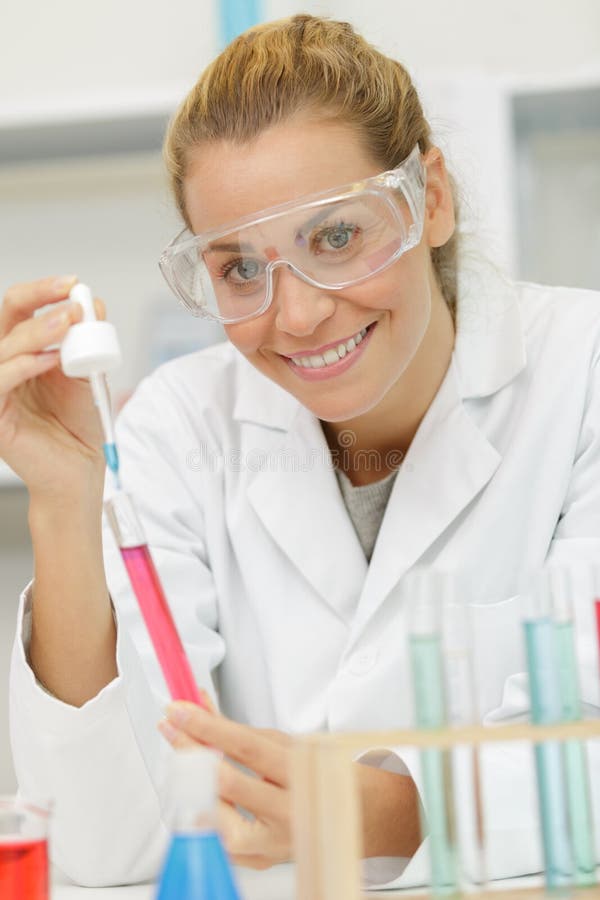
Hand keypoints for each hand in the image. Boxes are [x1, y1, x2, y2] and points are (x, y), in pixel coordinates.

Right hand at [0, 276, 106, 498]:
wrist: (80, 470)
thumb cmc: (78, 426)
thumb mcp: (88, 375)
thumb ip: (88, 341)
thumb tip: (93, 302)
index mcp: (23, 353)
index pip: (21, 311)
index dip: (42, 292)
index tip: (73, 283)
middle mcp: (5, 367)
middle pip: (6, 319)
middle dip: (37, 299)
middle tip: (69, 295)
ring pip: (5, 348)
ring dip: (38, 331)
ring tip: (69, 322)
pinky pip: (0, 381)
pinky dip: (25, 365)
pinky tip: (51, 359)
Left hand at [159, 700, 422, 864]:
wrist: (363, 818)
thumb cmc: (327, 774)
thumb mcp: (291, 743)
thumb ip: (243, 731)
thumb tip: (201, 707)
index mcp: (304, 777)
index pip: (248, 749)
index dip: (210, 726)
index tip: (182, 708)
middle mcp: (289, 815)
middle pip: (229, 784)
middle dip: (192, 750)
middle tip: (171, 725)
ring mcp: (274, 845)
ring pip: (218, 821)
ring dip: (191, 783)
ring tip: (179, 754)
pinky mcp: (260, 862)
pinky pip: (221, 838)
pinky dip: (205, 809)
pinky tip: (195, 787)